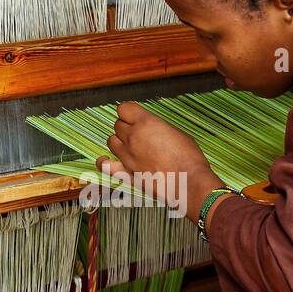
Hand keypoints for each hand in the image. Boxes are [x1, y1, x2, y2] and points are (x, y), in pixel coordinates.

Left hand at [97, 101, 222, 209]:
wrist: (188, 182)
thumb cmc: (188, 158)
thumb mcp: (176, 133)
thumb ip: (158, 128)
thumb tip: (152, 130)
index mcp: (145, 123)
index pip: (124, 108)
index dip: (130, 112)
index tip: (135, 115)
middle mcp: (132, 137)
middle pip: (118, 125)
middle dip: (127, 127)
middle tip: (139, 133)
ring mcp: (127, 156)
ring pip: (111, 141)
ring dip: (119, 141)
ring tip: (130, 146)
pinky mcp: (126, 173)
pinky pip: (105, 166)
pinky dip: (104, 162)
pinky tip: (106, 160)